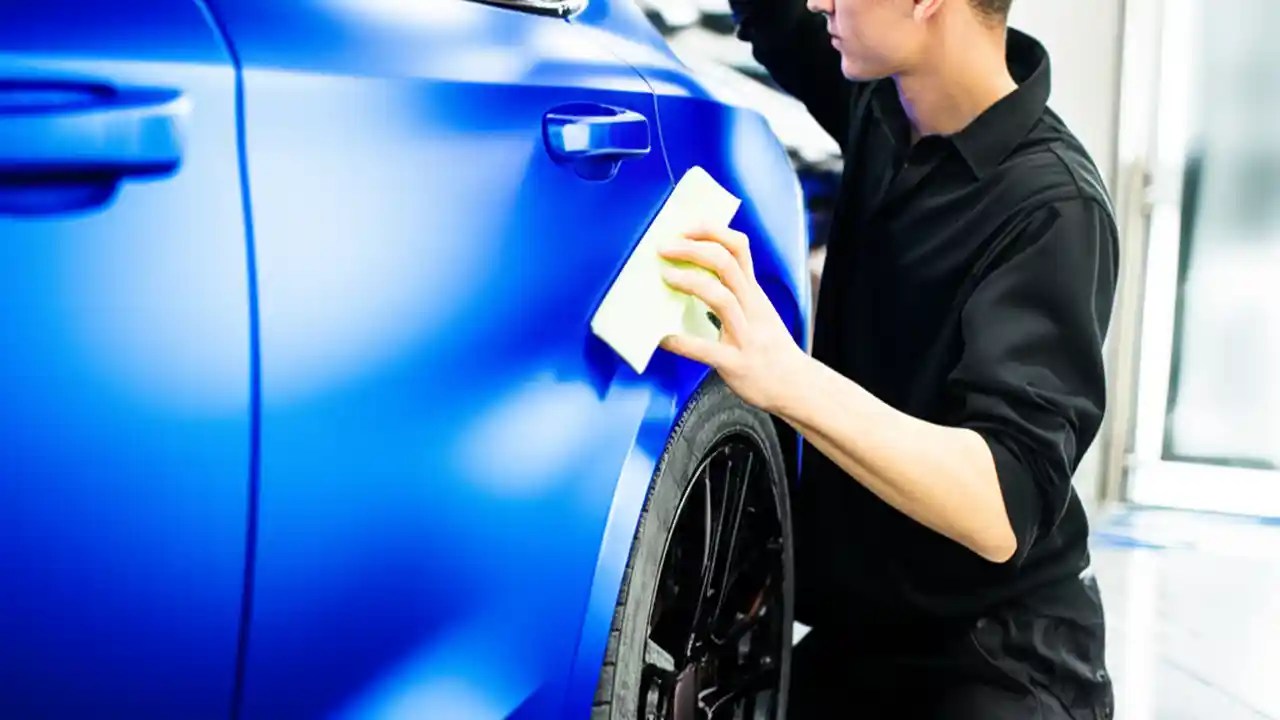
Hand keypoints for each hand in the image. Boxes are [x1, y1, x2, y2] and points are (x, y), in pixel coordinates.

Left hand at [658, 226, 808, 413]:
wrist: (796, 386)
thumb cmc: (770, 350)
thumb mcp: (758, 312)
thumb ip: (734, 293)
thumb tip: (692, 273)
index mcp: (754, 293)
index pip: (738, 247)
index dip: (710, 231)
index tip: (684, 228)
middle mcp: (752, 308)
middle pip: (726, 263)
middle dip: (693, 249)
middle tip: (665, 248)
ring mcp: (745, 335)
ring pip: (721, 298)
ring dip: (690, 282)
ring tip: (666, 277)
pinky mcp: (735, 363)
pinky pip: (705, 349)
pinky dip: (680, 341)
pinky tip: (662, 337)